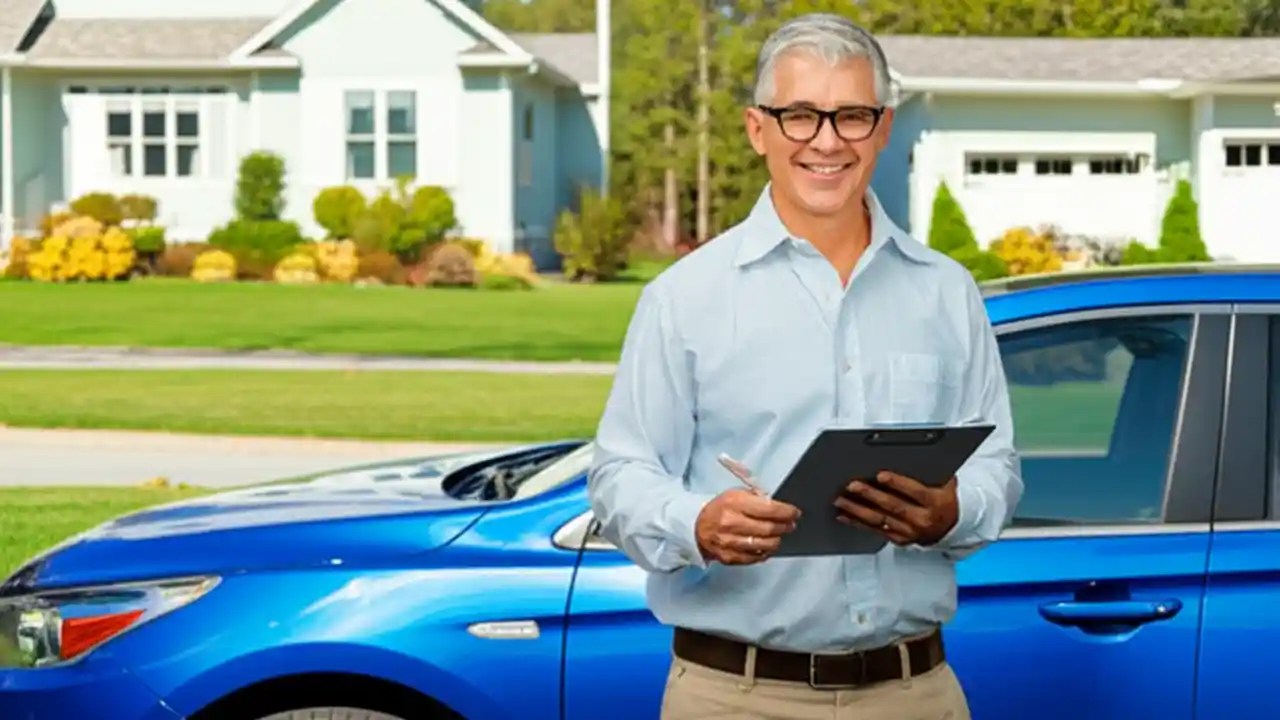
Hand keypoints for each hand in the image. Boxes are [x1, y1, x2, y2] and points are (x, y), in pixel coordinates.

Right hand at [695, 488, 800, 564]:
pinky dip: (764, 552)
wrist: (696, 527)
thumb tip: (778, 505)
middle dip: (785, 526)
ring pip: (764, 545)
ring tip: (779, 536)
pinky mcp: (729, 557)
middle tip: (791, 525)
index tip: (795, 513)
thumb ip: (756, 498)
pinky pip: (755, 557)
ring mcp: (730, 542)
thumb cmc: (720, 509)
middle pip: (769, 528)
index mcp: (734, 503)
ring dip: (777, 541)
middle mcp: (731, 522)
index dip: (786, 512)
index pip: (769, 508)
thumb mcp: (735, 494)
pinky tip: (766, 547)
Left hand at [834, 472, 957, 545]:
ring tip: (841, 500)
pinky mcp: (900, 540)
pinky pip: (876, 531)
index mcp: (935, 502)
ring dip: (858, 510)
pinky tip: (845, 515)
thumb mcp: (944, 482)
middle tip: (852, 486)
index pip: (915, 492)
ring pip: (880, 520)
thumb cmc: (944, 498)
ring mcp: (910, 532)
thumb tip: (903, 456)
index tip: (880, 475)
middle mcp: (923, 520)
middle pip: (893, 506)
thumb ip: (928, 472)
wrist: (952, 526)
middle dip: (870, 495)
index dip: (897, 483)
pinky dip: (859, 523)